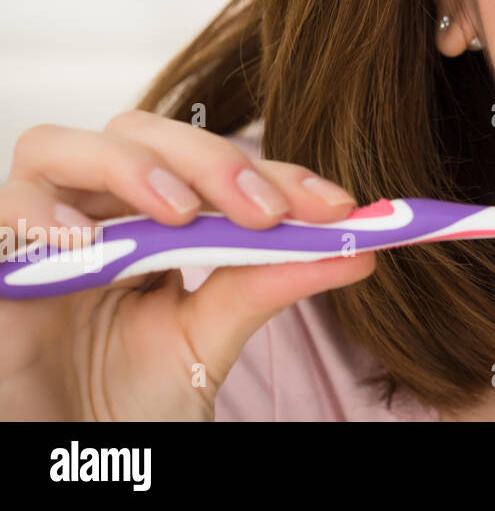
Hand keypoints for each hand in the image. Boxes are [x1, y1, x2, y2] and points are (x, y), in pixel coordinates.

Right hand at [0, 109, 374, 419]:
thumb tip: (358, 250)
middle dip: (210, 159)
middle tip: (263, 210)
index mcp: (151, 222)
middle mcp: (92, 213)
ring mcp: (38, 235)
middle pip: (140, 133)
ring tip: (180, 214)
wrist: (71, 463)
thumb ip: (269, 285)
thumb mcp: (211, 338)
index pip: (212, 167)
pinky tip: (89, 244)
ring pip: (62, 147)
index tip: (336, 206)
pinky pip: (3, 210)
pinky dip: (44, 212)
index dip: (275, 173)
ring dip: (132, 167)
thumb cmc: (128, 405)